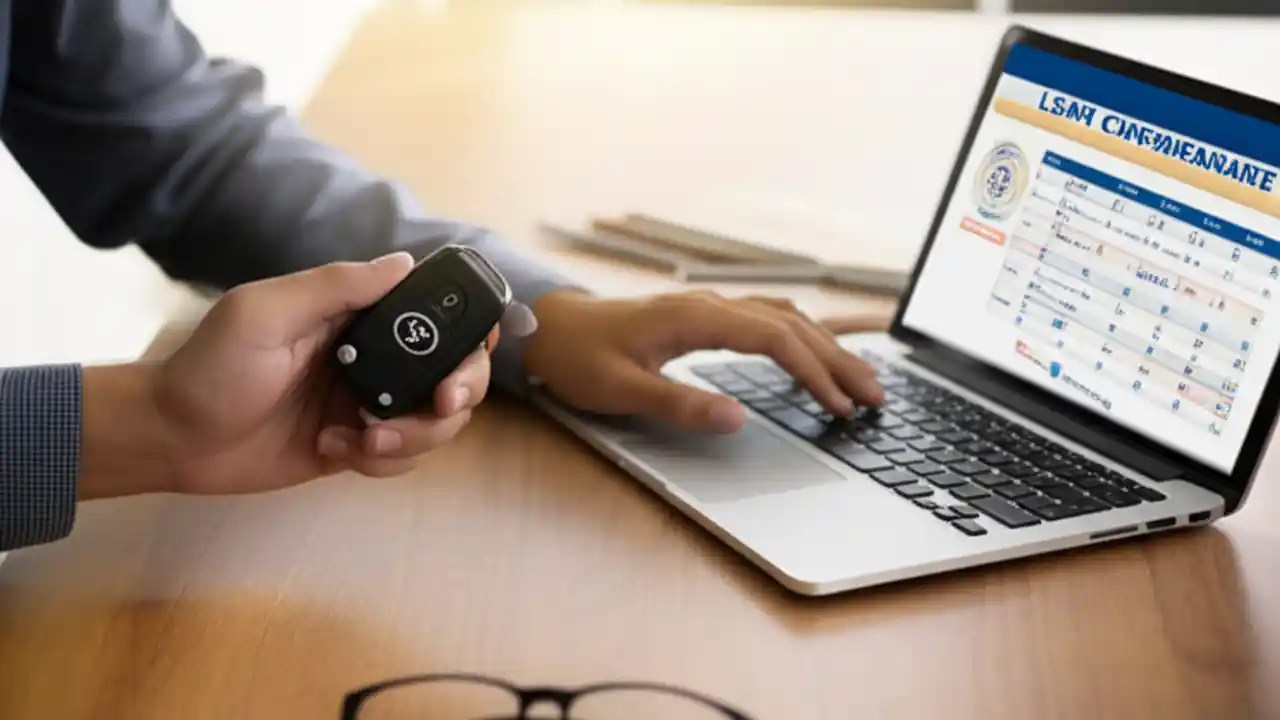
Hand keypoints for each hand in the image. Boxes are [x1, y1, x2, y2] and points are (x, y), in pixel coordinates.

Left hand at [79, 252, 496, 498]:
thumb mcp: (264, 314)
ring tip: (365, 439)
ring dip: (414, 435)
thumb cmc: (209, 368)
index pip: (434, 316)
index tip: (458, 364)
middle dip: (458, 393)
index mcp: (356, 317)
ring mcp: (366, 404)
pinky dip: (381, 461)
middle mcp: (372, 358)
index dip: (466, 337)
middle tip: (438, 407)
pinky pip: (400, 458)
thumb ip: (336, 286)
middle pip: (453, 372)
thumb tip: (405, 262)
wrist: (172, 440)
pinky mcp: (355, 447)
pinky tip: (335, 450)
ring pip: (434, 422)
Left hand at [521, 290, 883, 433]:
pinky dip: (803, 336)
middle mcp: (710, 305)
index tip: (838, 404)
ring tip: (863, 380)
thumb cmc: (580, 358)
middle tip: (878, 397)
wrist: (551, 328)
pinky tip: (819, 351)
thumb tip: (737, 418)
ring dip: (827, 346)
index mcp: (695, 318)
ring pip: (786, 319)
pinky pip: (768, 320)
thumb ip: (679, 403)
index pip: (774, 338)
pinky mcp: (706, 319)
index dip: (813, 371)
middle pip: (792, 325)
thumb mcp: (621, 389)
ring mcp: (710, 308)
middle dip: (839, 360)